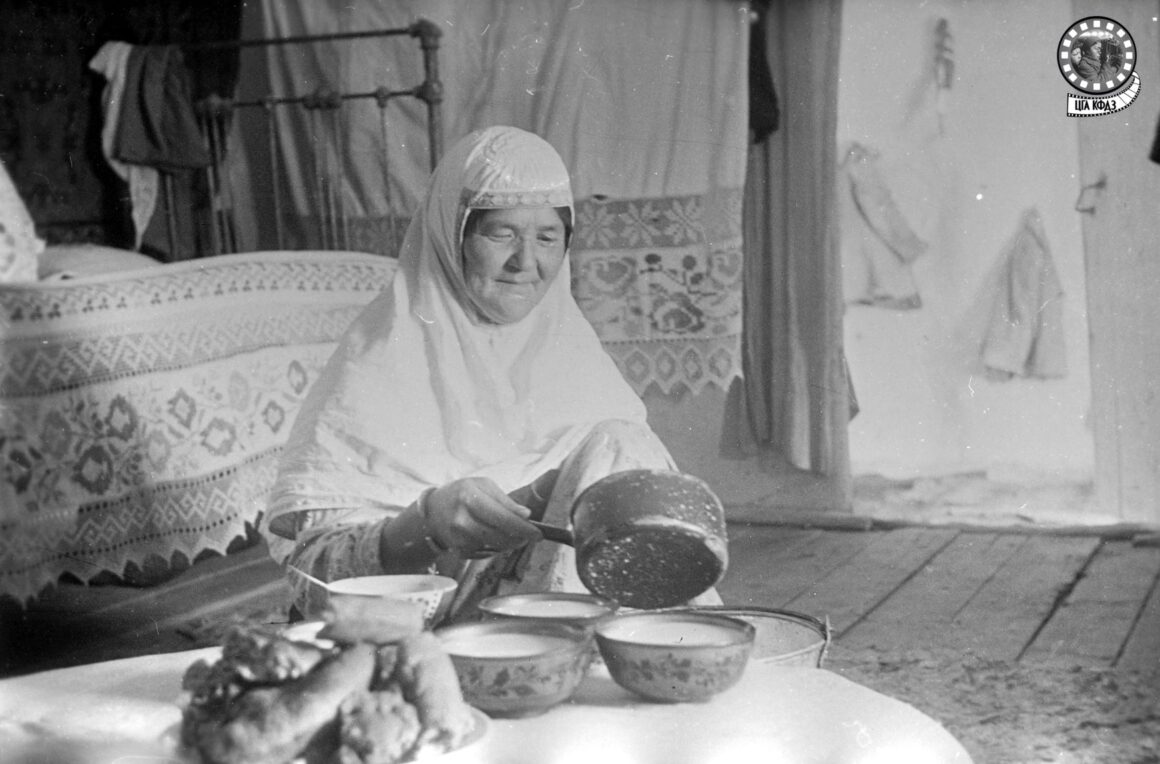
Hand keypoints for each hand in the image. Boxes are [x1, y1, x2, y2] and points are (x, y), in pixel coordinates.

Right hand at [423, 477, 540, 556]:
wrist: (432, 510)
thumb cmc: (461, 494)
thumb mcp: (483, 486)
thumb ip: (505, 501)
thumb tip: (526, 515)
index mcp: (469, 498)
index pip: (503, 518)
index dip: (523, 528)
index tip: (538, 534)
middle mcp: (462, 520)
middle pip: (501, 536)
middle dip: (520, 538)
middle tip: (529, 535)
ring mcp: (459, 538)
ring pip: (497, 547)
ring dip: (510, 543)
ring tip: (511, 533)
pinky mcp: (459, 551)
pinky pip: (487, 553)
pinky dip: (496, 547)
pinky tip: (492, 536)